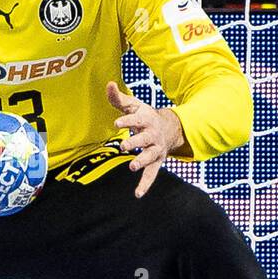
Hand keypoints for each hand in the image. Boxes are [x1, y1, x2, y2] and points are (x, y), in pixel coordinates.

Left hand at [107, 81, 186, 198]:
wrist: (169, 128)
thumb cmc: (144, 116)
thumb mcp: (133, 105)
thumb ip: (118, 98)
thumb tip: (108, 84)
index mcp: (146, 119)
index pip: (136, 120)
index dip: (127, 122)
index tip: (117, 124)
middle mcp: (152, 135)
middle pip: (144, 139)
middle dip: (135, 142)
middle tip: (123, 146)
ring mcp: (155, 149)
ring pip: (149, 156)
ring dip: (141, 161)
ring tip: (131, 166)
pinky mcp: (155, 162)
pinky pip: (151, 174)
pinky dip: (145, 185)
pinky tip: (137, 194)